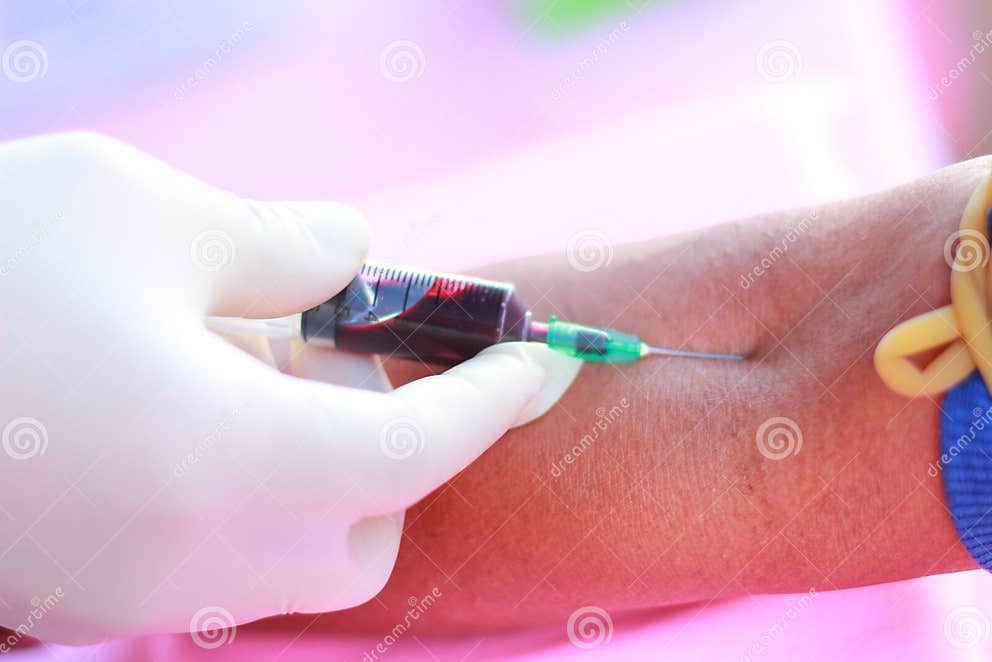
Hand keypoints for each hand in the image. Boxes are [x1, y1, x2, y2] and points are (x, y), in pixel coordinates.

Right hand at [0, 133, 580, 643]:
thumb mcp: (142, 211)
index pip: (425, 445)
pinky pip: (227, 554)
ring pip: (304, 547)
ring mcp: (149, 592)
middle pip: (372, 516)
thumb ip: (281, 238)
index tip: (539, 361)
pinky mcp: (98, 595)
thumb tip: (359, 248)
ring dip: (319, 463)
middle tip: (332, 344)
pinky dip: (249, 488)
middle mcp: (208, 554)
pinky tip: (189, 410)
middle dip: (386, 433)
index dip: (493, 399)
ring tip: (244, 366)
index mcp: (242, 462)